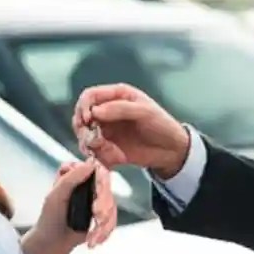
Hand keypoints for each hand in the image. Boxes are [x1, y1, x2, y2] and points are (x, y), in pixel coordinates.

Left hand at [22, 159, 117, 253]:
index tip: (98, 194)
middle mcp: (88, 184)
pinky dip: (104, 232)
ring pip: (111, 206)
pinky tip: (94, 240)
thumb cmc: (50, 216)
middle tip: (98, 217)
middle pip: (107, 190)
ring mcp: (97, 199)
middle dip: (104, 206)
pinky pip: (112, 220)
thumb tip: (91, 165)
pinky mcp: (102, 214)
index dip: (102, 182)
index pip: (97, 170)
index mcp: (76, 174)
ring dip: (104, 224)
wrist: (52, 241)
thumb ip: (71, 179)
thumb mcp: (55, 195)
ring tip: (93, 236)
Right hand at [73, 83, 190, 177]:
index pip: (89, 96)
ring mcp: (106, 130)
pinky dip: (95, 155)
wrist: (172, 150)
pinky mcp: (107, 148)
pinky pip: (93, 151)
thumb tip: (95, 111)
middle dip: (82, 128)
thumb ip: (120, 109)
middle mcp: (107, 112)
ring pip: (83, 135)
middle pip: (81, 116)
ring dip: (87, 143)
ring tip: (101, 148)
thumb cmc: (162, 124)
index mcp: (116, 96)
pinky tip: (108, 157)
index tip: (88, 120)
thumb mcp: (144, 111)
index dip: (84, 106)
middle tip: (92, 138)